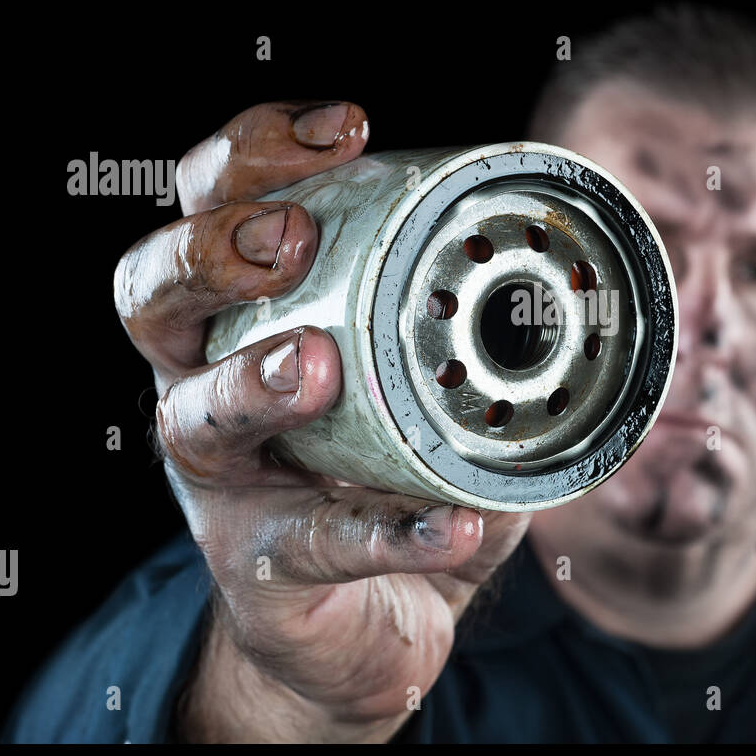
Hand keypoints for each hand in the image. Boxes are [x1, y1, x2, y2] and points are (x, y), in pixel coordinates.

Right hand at [113, 101, 532, 741]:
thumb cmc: (398, 480)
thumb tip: (601, 273)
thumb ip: (494, 331)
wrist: (368, 626)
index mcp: (248, 316)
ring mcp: (224, 484)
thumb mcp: (439, 386)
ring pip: (197, 420)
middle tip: (292, 242)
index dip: (260, 155)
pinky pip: (320, 544)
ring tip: (317, 366)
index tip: (350, 130)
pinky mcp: (262, 570)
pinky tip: (453, 521)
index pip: (216, 206)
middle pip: (154, 291)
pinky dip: (391, 531)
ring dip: (254, 383)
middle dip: (213, 249)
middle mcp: (207, 386)